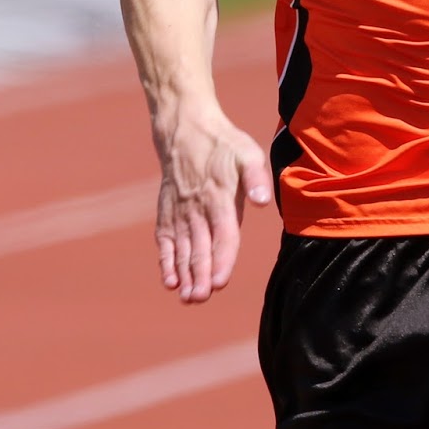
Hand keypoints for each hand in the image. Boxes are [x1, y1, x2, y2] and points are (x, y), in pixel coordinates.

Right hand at [153, 107, 271, 302]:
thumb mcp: (247, 153)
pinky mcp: (167, 212)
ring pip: (182, 249)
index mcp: (220, 198)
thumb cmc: (224, 145)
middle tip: (201, 298)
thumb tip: (262, 200)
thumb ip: (256, 178)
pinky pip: (166, 241)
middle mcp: (197, 209)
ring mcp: (180, 212)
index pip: (223, 235)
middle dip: (200, 276)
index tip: (220, 282)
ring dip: (185, 275)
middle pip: (200, 248)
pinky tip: (169, 281)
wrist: (185, 130)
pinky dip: (166, 261)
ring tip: (188, 298)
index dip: (222, 260)